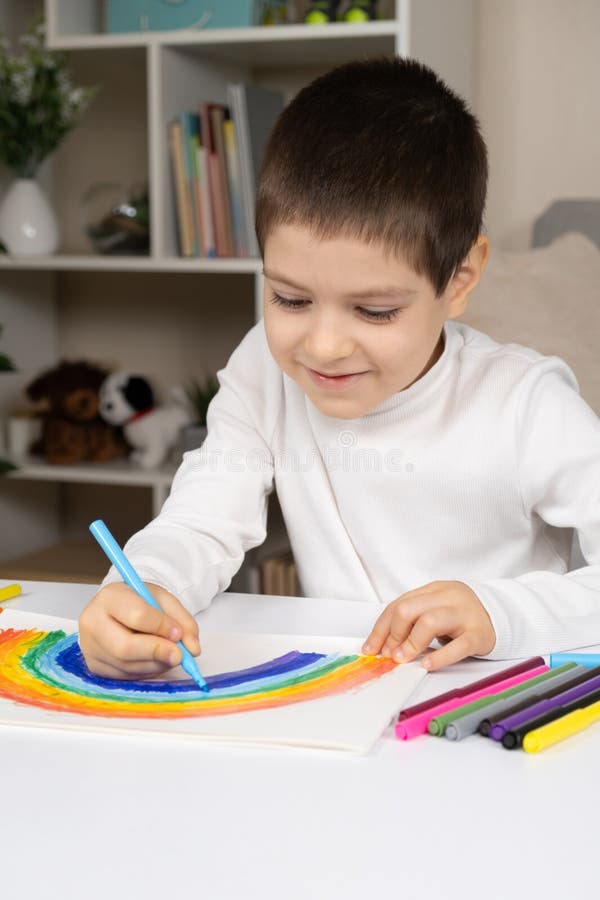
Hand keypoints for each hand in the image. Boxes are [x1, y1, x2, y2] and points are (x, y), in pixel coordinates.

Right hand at [79, 582, 200, 679]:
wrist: (118, 609)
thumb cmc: (140, 601)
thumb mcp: (163, 600)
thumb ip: (182, 620)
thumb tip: (193, 650)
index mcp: (110, 597)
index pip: (137, 616)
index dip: (161, 627)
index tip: (178, 632)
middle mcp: (92, 622)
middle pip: (125, 647)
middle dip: (157, 652)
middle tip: (179, 655)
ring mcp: (90, 648)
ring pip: (127, 665)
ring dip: (156, 664)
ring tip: (169, 654)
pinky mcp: (95, 667)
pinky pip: (125, 676)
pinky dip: (147, 671)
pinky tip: (154, 659)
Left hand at [362, 581, 494, 670]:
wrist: (502, 615)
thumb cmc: (462, 615)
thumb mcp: (436, 610)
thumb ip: (413, 621)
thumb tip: (385, 645)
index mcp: (433, 589)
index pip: (398, 605)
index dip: (381, 628)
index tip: (371, 648)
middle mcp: (447, 597)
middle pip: (409, 609)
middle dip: (393, 633)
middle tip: (389, 654)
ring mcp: (464, 614)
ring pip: (430, 621)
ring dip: (411, 643)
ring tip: (403, 659)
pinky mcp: (478, 634)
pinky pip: (457, 646)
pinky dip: (439, 657)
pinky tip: (426, 665)